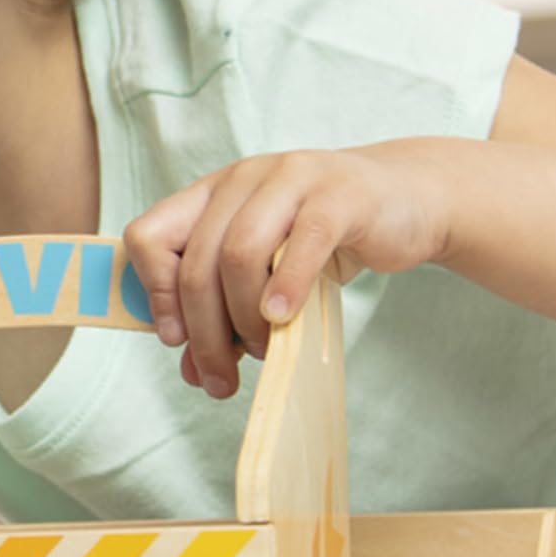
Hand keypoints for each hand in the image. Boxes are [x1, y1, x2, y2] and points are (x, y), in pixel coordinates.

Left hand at [123, 144, 446, 398]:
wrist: (405, 200)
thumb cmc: (327, 239)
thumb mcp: (268, 272)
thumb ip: (227, 313)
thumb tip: (194, 372)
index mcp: (214, 193)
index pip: (150, 236)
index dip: (156, 294)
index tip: (177, 340)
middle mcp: (243, 178)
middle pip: (198, 261)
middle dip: (204, 332)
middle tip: (221, 378)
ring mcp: (290, 179)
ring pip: (239, 252)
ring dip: (243, 317)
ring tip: (263, 350)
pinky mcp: (338, 196)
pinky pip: (301, 243)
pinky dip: (286, 289)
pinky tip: (284, 320)